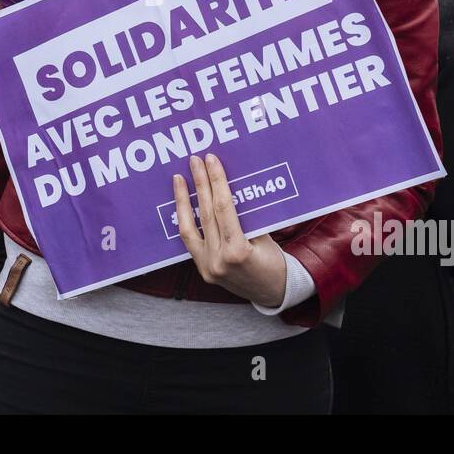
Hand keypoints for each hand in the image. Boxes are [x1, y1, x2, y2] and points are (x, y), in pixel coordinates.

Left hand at [172, 153, 286, 307]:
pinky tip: (181, 202)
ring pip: (189, 227)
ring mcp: (207, 266)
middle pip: (206, 213)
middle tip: (195, 160)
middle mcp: (218, 260)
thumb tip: (230, 186)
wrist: (272, 293)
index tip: (211, 160)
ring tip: (178, 178)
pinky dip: (184, 219)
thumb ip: (248, 216)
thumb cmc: (274, 262)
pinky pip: (189, 240)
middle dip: (200, 183)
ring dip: (183, 200)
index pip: (223, 208)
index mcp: (238, 251)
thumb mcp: (266, 237)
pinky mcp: (202, 269)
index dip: (216, 181)